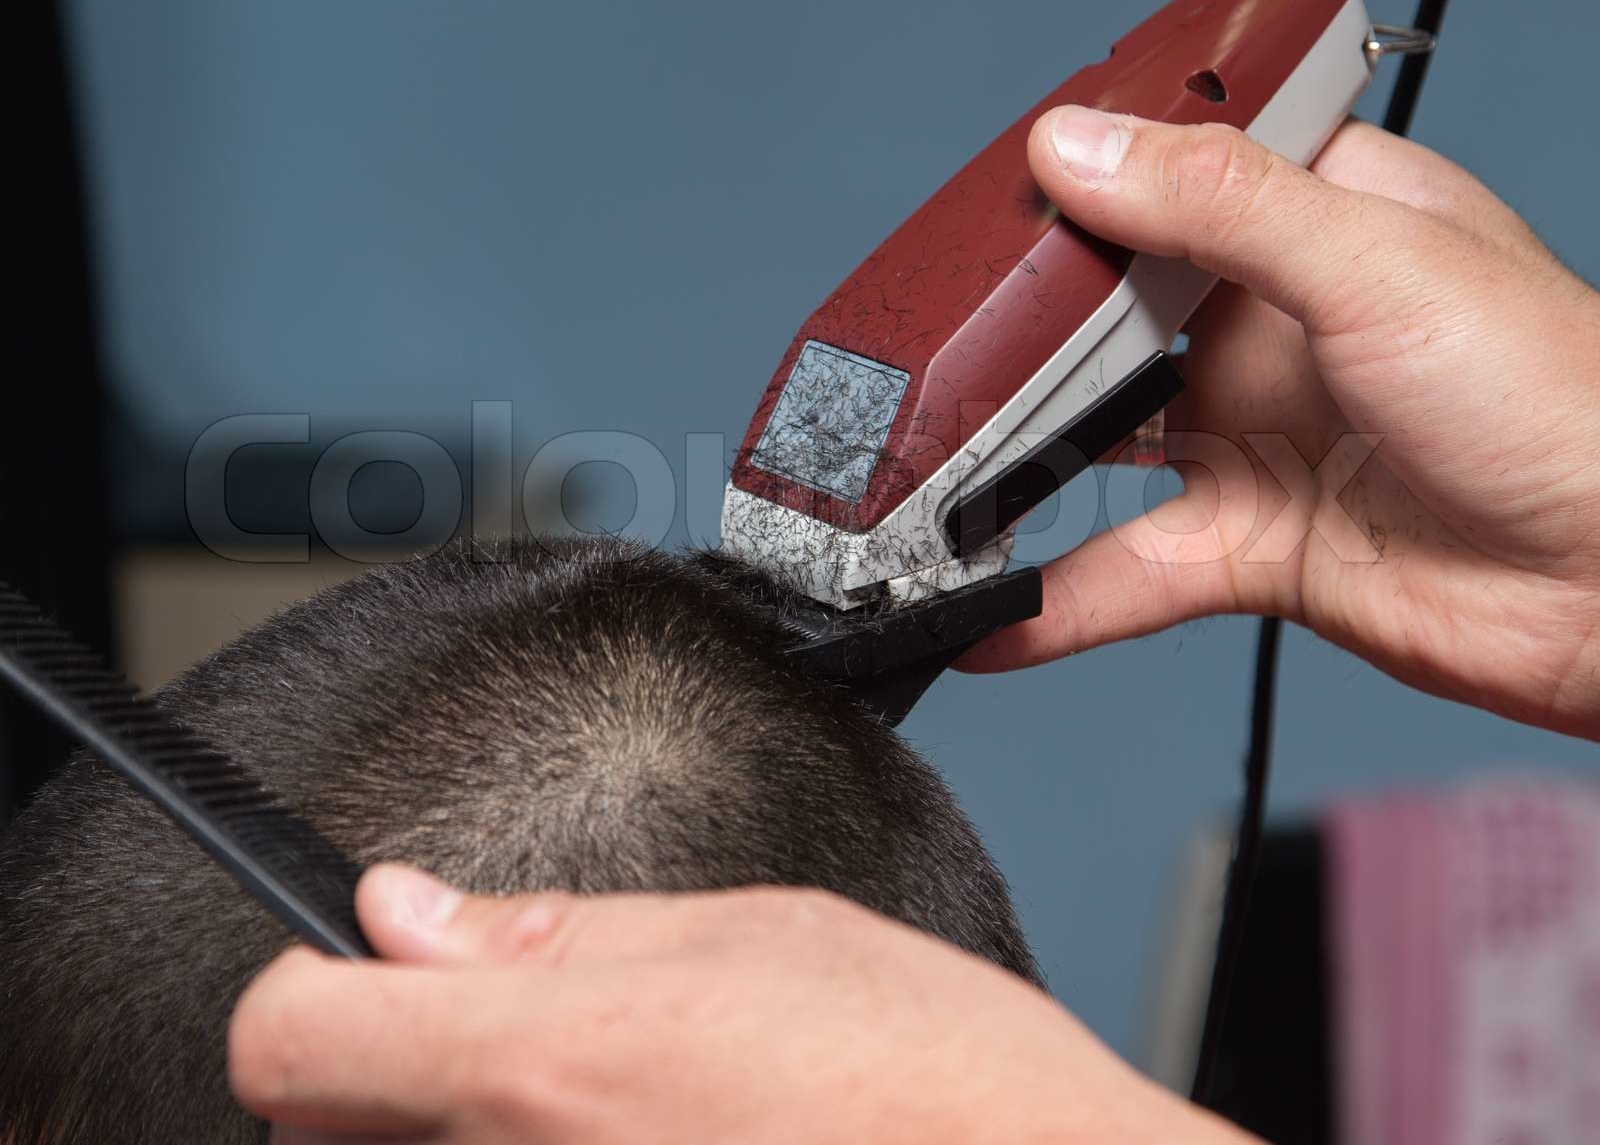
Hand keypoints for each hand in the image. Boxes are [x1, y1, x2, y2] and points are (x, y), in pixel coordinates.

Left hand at [232, 864, 1248, 1142]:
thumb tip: (414, 911)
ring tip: (619, 1107)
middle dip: (398, 1068)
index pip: (292, 1033)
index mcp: (547, 1067)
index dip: (316, 984)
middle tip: (527, 1040)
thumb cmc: (938, 1086)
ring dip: (475, 1132)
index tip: (365, 970)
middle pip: (329, 1126)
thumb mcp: (759, 934)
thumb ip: (561, 929)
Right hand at [961, 106, 1599, 737]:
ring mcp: (1255, 436)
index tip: (983, 212)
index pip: (1165, 179)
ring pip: (1101, 443)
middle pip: (1110, 315)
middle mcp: (1272, 325)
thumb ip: (1218, 205)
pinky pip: (1130, 570)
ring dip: (1020, 467)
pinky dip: (1060, 603)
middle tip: (929, 357)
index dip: (1073, 189)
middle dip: (1023, 337)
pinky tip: (992, 620)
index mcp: (1315, 222)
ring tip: (931, 482)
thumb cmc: (1558, 402)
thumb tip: (1078, 148)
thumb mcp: (1378, 266)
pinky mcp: (1251, 544)